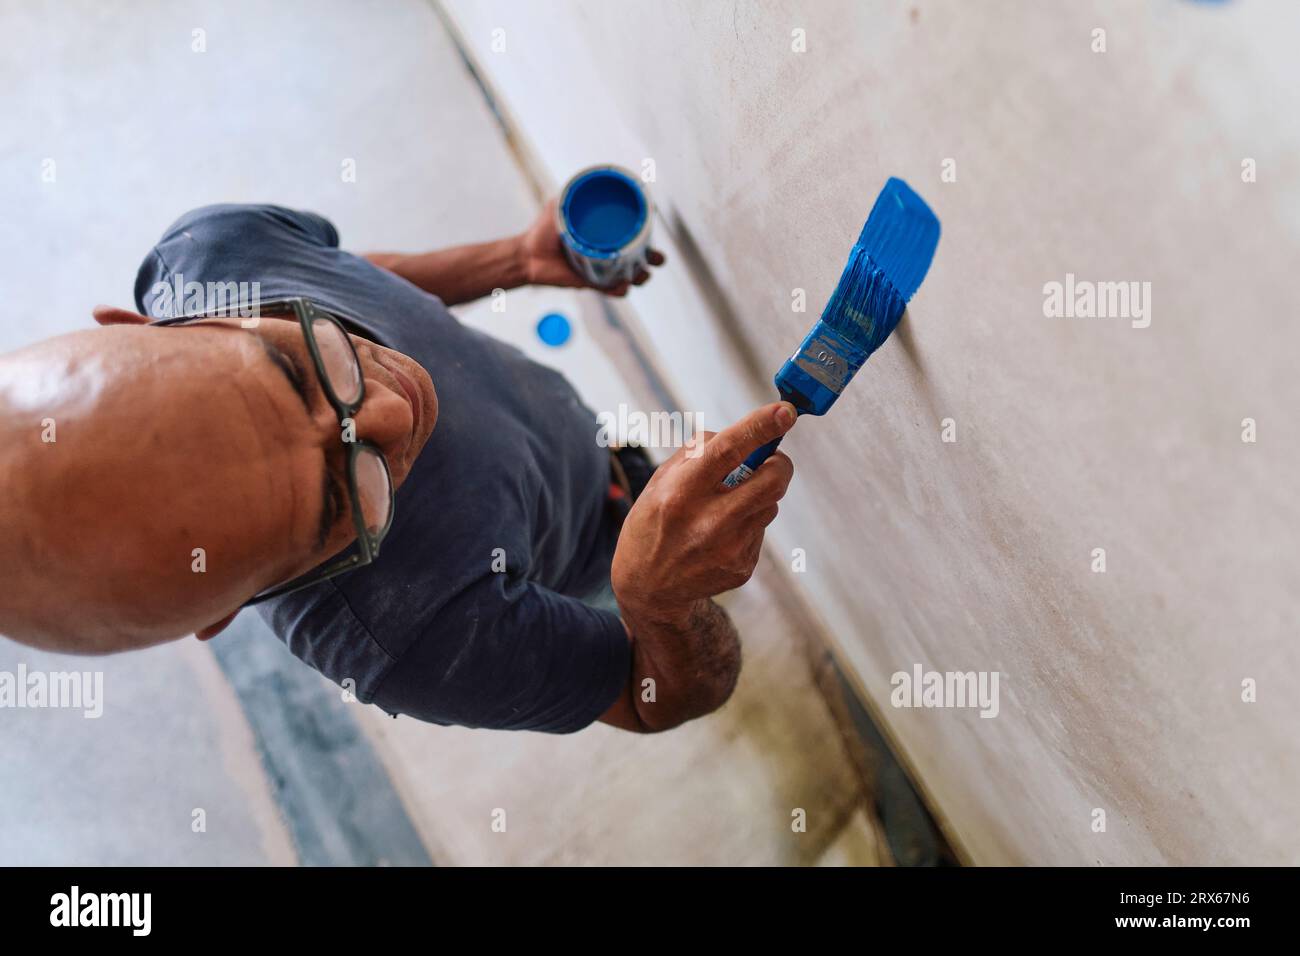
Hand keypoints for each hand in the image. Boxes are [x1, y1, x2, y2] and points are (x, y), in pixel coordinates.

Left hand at [517, 198, 665, 296]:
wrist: (527, 255)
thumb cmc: (543, 230)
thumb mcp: (559, 205)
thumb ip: (573, 193)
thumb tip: (592, 177)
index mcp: (605, 232)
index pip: (633, 233)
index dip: (647, 232)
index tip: (653, 224)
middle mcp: (607, 251)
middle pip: (640, 257)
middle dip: (654, 258)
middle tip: (657, 258)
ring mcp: (602, 269)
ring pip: (631, 276)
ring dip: (641, 276)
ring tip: (641, 275)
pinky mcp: (592, 284)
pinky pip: (612, 290)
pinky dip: (620, 290)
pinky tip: (622, 287)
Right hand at [611, 402, 796, 624]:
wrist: (649, 589)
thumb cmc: (653, 524)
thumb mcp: (658, 483)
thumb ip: (698, 453)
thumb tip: (744, 432)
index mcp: (679, 494)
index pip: (728, 451)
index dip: (760, 427)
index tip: (785, 412)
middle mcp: (706, 523)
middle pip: (772, 480)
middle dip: (779, 462)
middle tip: (769, 459)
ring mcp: (728, 549)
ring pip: (770, 503)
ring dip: (758, 494)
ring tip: (727, 505)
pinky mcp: (742, 566)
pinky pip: (761, 528)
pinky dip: (749, 521)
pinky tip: (721, 534)